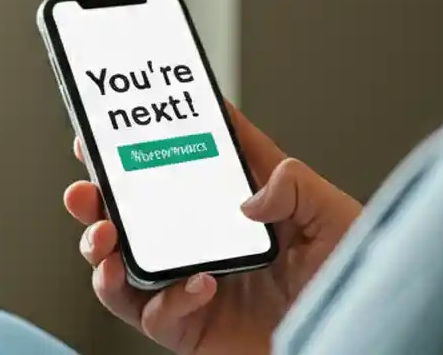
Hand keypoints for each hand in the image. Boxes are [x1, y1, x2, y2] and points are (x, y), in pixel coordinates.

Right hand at [63, 103, 361, 353]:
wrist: (354, 348)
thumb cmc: (353, 287)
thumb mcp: (336, 218)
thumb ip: (296, 185)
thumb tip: (245, 197)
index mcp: (241, 205)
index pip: (196, 158)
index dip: (163, 131)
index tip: (131, 111)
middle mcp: (208, 242)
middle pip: (137, 210)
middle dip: (99, 194)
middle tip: (88, 184)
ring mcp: (193, 285)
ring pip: (123, 263)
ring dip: (100, 248)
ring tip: (105, 237)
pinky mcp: (190, 329)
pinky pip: (153, 315)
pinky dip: (166, 300)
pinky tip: (197, 286)